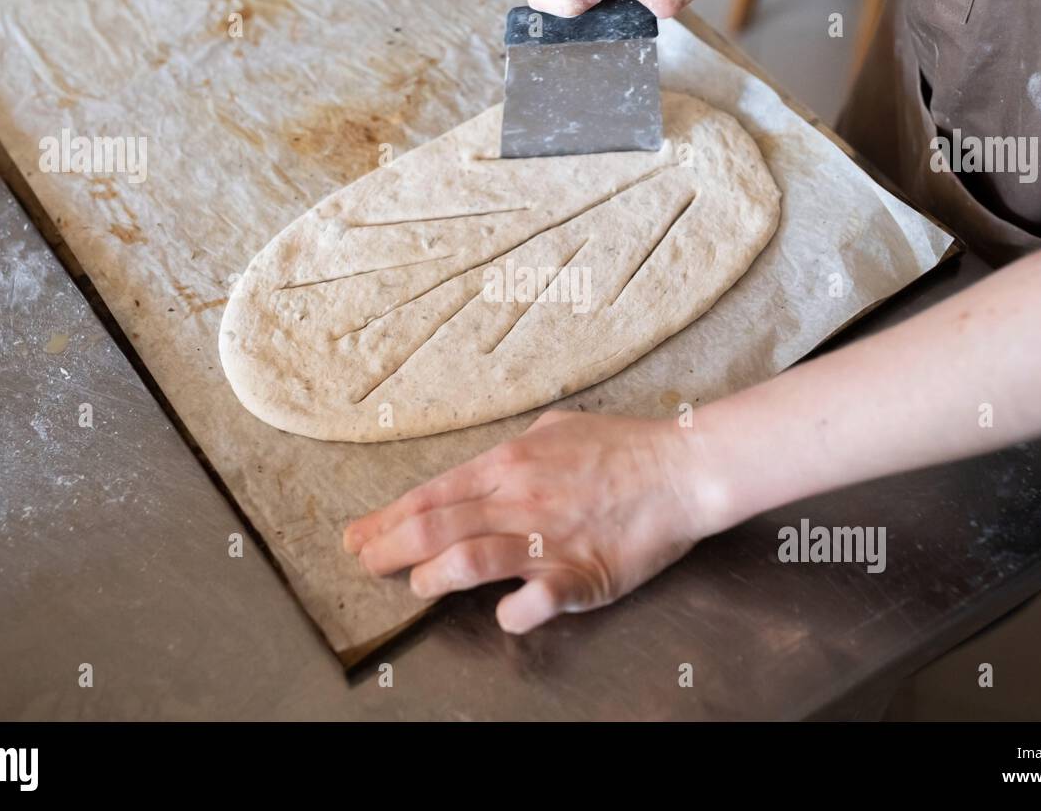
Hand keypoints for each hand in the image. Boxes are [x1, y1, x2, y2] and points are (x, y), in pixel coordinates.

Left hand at [343, 410, 716, 633]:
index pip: (429, 494)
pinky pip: (532, 602)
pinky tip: (504, 614)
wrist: (682, 468)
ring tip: (419, 586)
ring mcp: (546, 538)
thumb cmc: (622, 445)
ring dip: (432, 578)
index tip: (358, 534)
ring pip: (466, 560)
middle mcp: (517, 498)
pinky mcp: (579, 574)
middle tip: (364, 563)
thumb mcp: (556, 427)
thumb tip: (486, 465)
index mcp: (508, 462)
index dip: (386, 518)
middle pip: (432, 528)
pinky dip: (511, 612)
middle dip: (386, 549)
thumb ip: (514, 450)